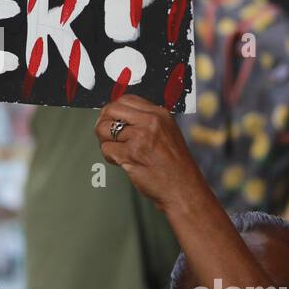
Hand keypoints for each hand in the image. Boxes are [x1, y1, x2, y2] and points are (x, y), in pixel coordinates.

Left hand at [95, 94, 198, 212]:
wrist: (184, 190)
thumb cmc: (175, 167)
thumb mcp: (167, 133)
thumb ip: (146, 122)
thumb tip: (118, 116)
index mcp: (160, 114)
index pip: (126, 99)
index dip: (114, 110)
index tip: (111, 120)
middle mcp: (151, 122)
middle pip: (111, 109)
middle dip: (104, 123)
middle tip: (108, 136)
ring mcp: (141, 137)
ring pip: (104, 129)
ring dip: (105, 141)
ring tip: (117, 151)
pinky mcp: (131, 154)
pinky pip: (106, 148)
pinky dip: (109, 157)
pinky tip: (121, 162)